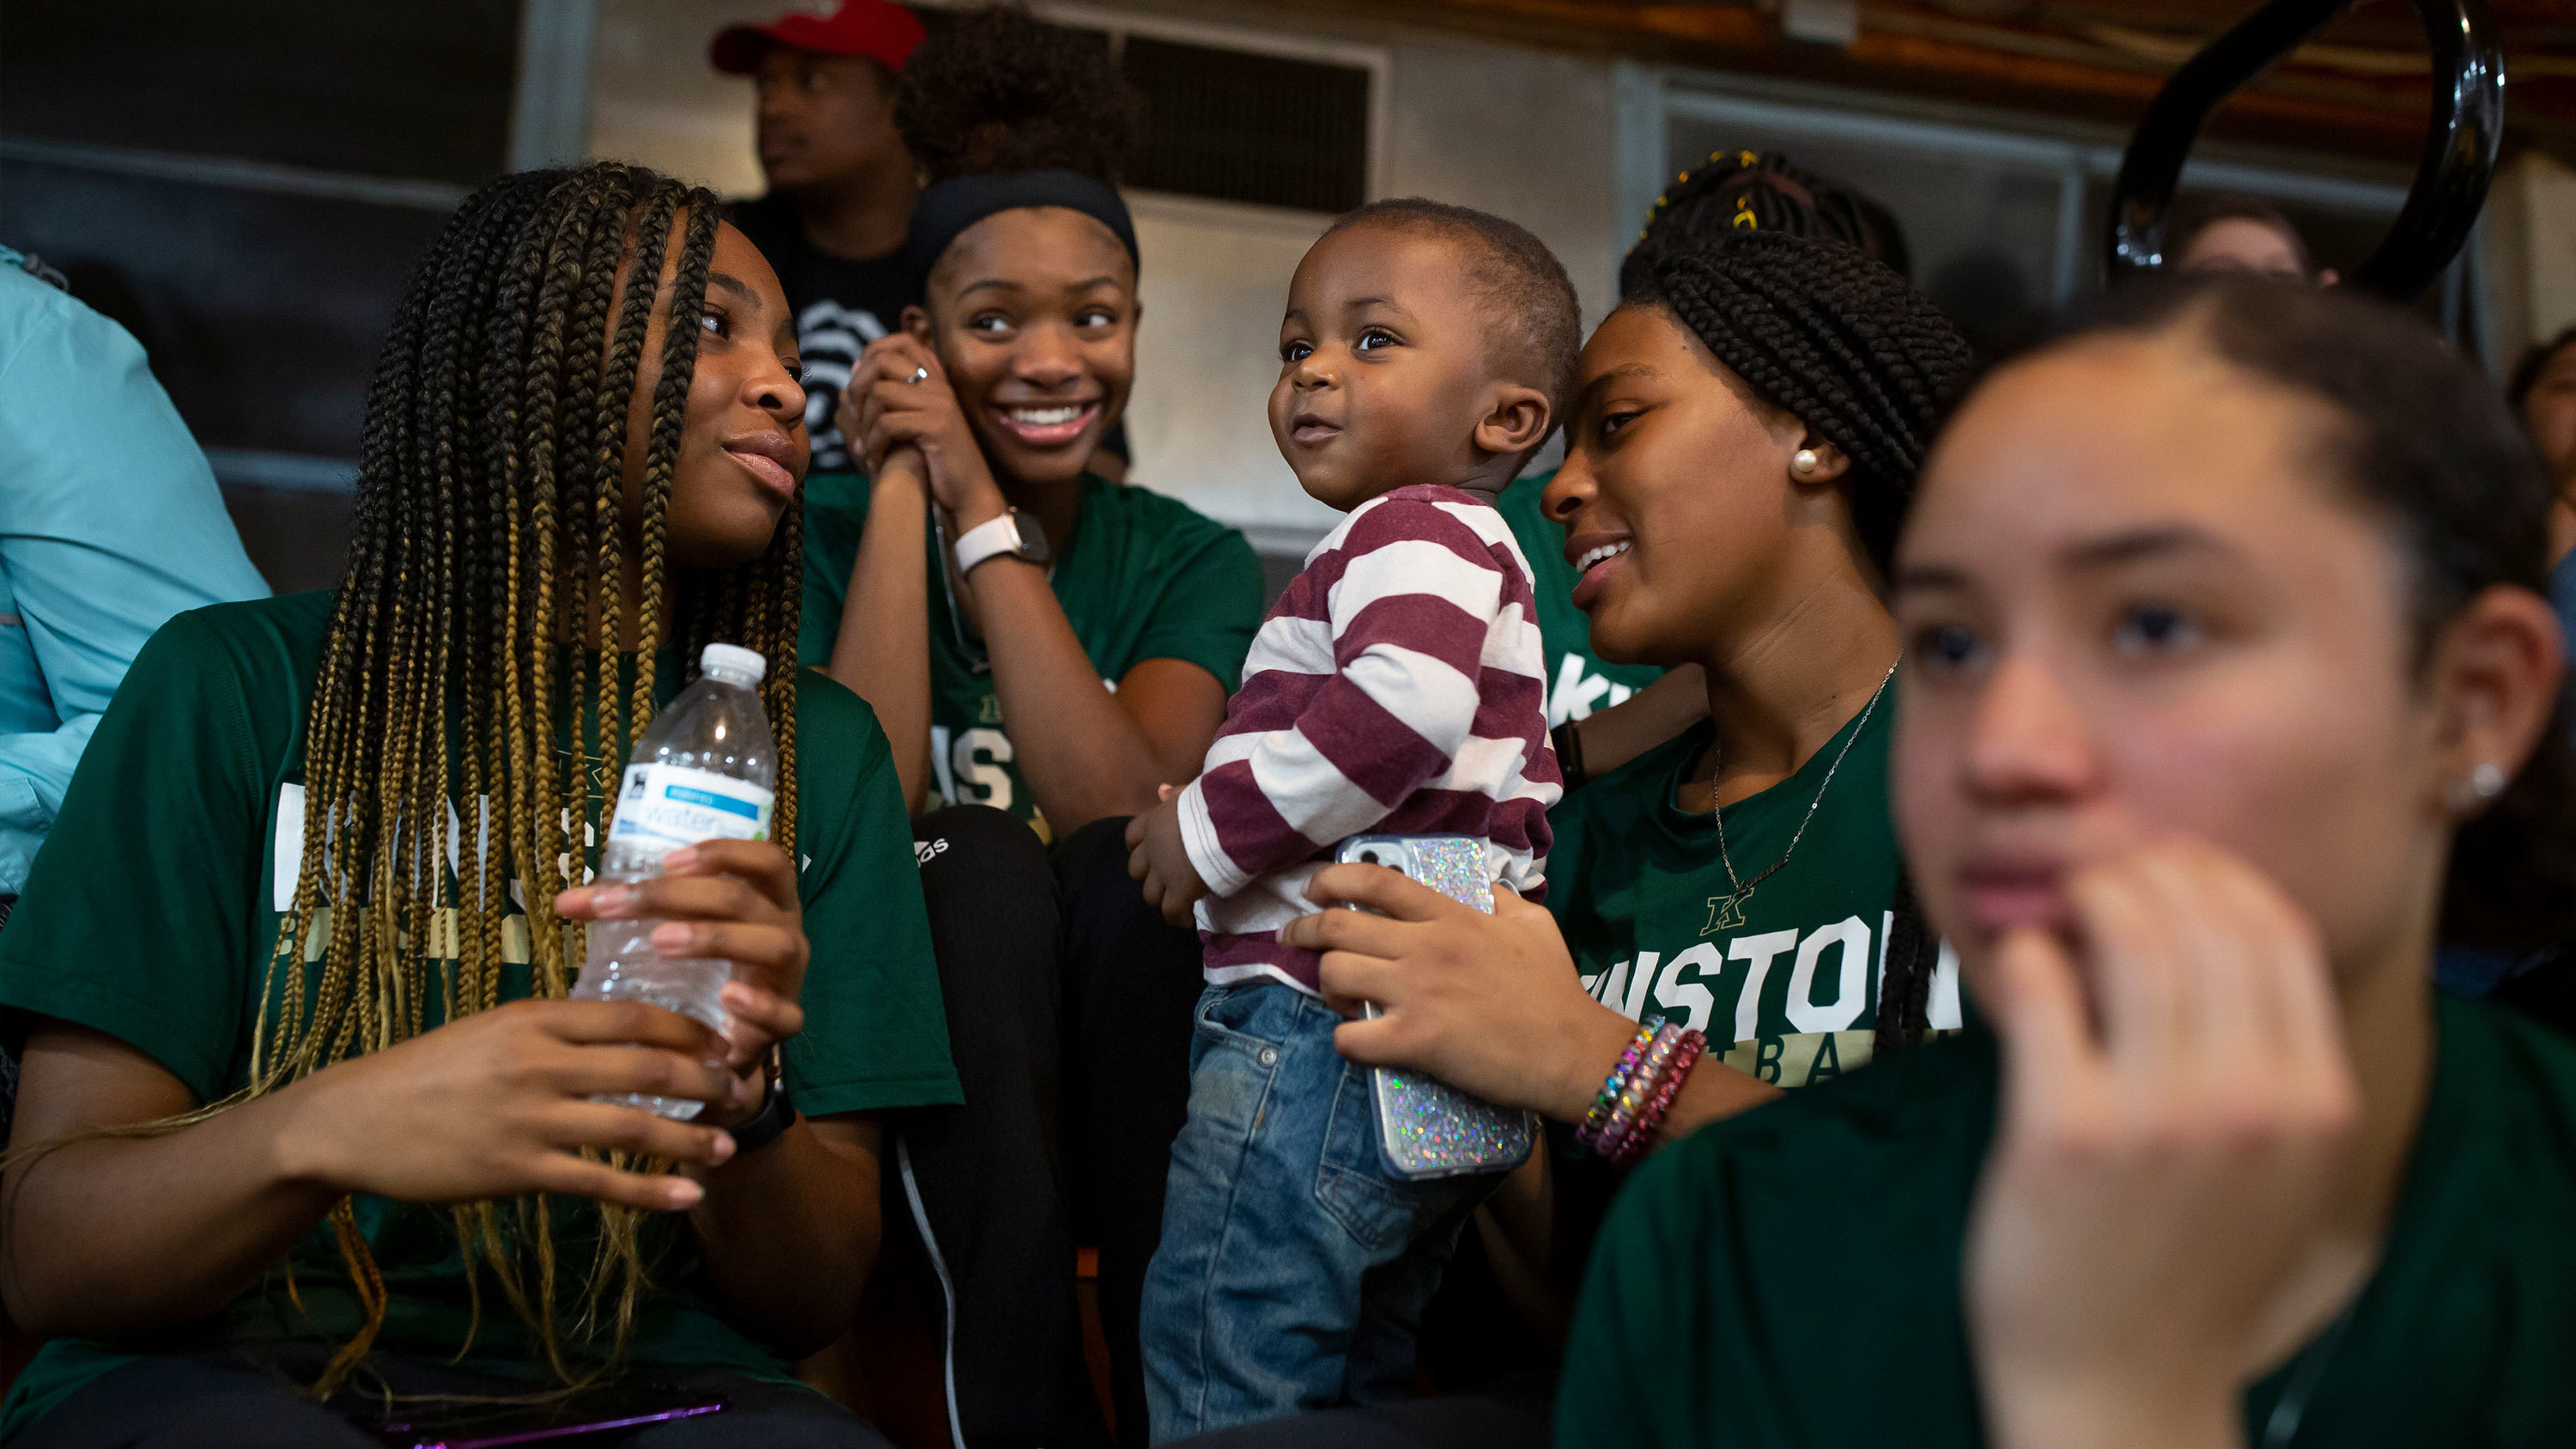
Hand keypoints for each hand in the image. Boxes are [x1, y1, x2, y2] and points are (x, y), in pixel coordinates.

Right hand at [277, 998, 739, 1212]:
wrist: (352, 1120)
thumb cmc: (425, 1072)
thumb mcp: (491, 1029)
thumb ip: (552, 1028)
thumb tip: (618, 1027)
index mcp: (536, 1018)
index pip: (635, 1015)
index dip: (691, 1029)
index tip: (725, 1041)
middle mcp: (540, 1062)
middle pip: (648, 1065)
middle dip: (707, 1079)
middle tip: (743, 1089)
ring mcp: (529, 1117)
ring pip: (633, 1124)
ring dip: (690, 1136)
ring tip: (727, 1145)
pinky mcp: (515, 1169)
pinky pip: (598, 1181)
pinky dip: (649, 1190)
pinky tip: (686, 1196)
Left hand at [554, 839, 812, 1129]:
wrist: (725, 1051)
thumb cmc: (699, 976)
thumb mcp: (672, 933)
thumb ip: (630, 916)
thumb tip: (564, 903)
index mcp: (766, 901)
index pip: (765, 859)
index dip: (723, 853)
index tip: (666, 860)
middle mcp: (785, 931)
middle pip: (747, 899)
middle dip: (683, 896)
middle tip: (627, 903)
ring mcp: (790, 978)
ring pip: (776, 944)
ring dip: (717, 937)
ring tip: (662, 942)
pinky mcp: (787, 1023)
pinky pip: (788, 1013)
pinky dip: (760, 1002)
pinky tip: (728, 995)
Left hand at [844, 334, 1003, 522]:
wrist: (968, 492)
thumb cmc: (935, 460)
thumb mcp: (914, 420)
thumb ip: (893, 394)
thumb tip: (855, 366)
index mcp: (935, 380)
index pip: (900, 342)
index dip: (871, 356)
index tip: (859, 386)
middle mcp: (939, 385)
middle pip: (882, 360)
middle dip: (857, 388)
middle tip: (853, 417)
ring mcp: (940, 403)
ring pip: (880, 393)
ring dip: (863, 423)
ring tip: (865, 447)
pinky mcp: (937, 426)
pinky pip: (888, 423)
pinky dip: (874, 443)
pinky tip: (875, 459)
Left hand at [1126, 787, 1209, 925]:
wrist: (1227, 820)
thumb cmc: (1213, 802)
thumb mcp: (1191, 792)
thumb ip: (1175, 795)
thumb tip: (1161, 790)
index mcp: (1155, 821)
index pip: (1132, 835)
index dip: (1138, 846)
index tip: (1149, 853)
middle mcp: (1153, 847)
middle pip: (1136, 869)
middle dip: (1148, 876)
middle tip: (1166, 880)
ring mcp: (1163, 871)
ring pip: (1150, 894)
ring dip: (1161, 899)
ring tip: (1177, 903)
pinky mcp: (1179, 890)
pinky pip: (1171, 912)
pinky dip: (1177, 918)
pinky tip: (1187, 920)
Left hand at [1282, 864, 1632, 1121]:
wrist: (1573, 1050)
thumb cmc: (1555, 989)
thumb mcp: (1534, 925)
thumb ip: (1502, 898)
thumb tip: (1484, 886)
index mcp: (1451, 916)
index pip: (1377, 882)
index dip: (1333, 879)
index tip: (1313, 889)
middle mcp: (1425, 947)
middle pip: (1338, 926)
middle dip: (1304, 931)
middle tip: (1295, 939)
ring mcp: (1417, 994)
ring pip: (1334, 975)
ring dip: (1325, 986)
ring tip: (1337, 997)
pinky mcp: (1414, 1041)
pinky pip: (1350, 1037)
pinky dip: (1344, 1039)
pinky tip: (1358, 1040)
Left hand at [1966, 841, 2360, 1448]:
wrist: (2122, 1380)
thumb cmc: (2186, 1262)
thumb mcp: (2276, 1164)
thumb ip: (2269, 1059)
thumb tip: (2208, 921)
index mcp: (2315, 1102)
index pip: (2276, 931)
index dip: (2217, 877)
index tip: (2170, 866)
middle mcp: (2251, 1102)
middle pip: (2204, 919)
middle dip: (2146, 874)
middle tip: (2102, 881)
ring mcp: (2157, 1116)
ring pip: (2129, 937)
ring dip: (2088, 899)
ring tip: (2062, 911)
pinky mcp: (2062, 1130)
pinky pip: (2043, 988)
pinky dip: (2028, 954)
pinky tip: (2022, 963)